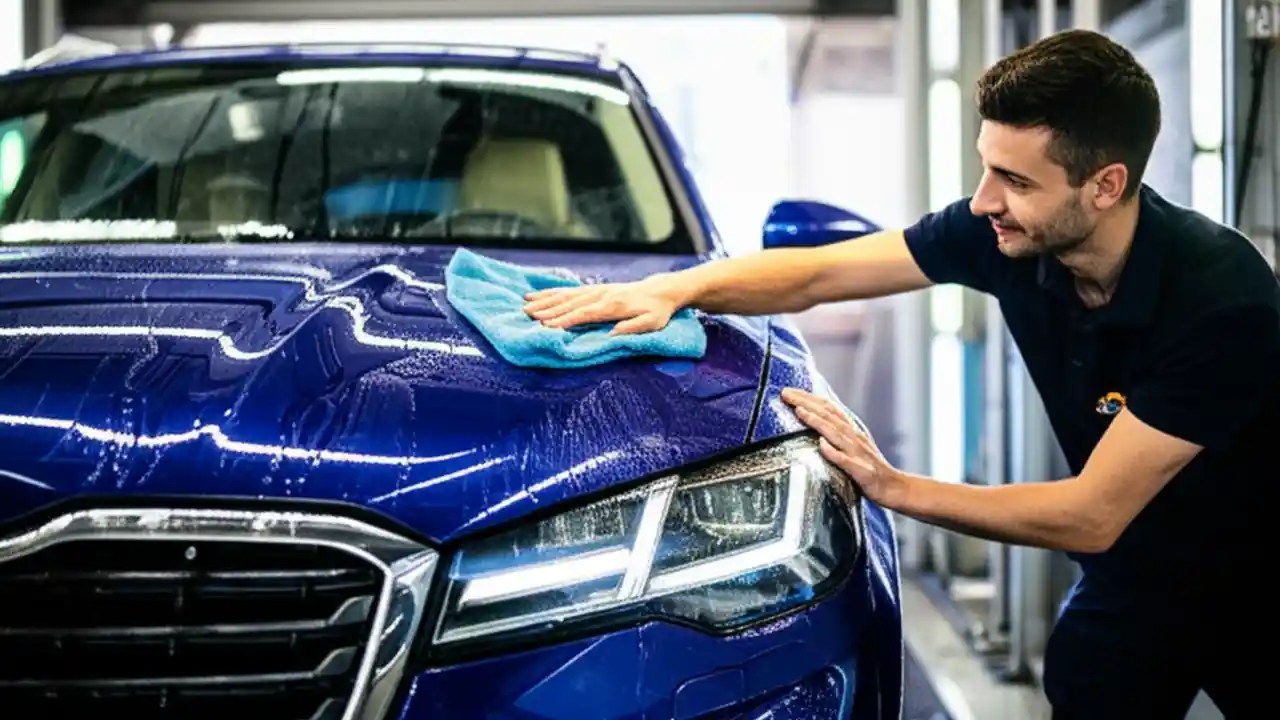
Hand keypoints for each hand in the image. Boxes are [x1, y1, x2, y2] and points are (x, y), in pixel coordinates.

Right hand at [523, 274, 685, 335]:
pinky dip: (550, 293)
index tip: (547, 326)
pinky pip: (568, 291)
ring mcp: (595, 291)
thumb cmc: (656, 311)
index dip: (565, 319)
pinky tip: (535, 295)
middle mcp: (600, 296)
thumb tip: (612, 335)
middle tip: (527, 317)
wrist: (659, 290)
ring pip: (565, 296)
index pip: (584, 313)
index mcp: (612, 306)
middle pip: (569, 303)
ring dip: (544, 301)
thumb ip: (633, 328)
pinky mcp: (592, 290)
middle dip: (548, 310)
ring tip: (525, 307)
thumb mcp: (652, 322)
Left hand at [781, 387, 904, 506]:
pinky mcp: (860, 471)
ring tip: (799, 411)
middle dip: (806, 402)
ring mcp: (857, 453)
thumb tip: (814, 423)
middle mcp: (853, 437)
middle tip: (785, 393)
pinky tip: (822, 445)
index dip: (809, 398)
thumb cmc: (869, 467)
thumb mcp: (852, 445)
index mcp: (850, 430)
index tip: (789, 391)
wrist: (894, 486)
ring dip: (817, 421)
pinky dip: (833, 452)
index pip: (828, 408)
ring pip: (835, 433)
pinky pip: (845, 461)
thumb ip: (836, 433)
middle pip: (828, 415)